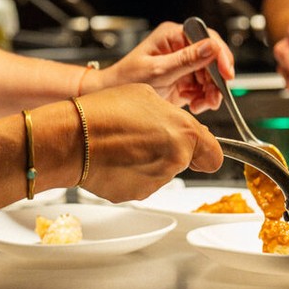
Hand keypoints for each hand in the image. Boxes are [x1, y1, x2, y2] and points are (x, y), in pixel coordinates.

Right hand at [76, 83, 223, 200]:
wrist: (72, 137)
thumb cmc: (104, 112)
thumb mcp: (146, 94)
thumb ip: (171, 114)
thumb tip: (176, 124)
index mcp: (184, 133)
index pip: (215, 155)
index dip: (206, 151)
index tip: (200, 150)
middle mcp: (175, 159)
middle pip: (185, 161)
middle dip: (171, 150)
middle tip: (146, 135)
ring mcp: (156, 180)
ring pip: (163, 171)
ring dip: (151, 160)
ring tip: (125, 143)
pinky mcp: (135, 193)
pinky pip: (142, 182)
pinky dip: (133, 173)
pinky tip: (116, 157)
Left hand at [96, 21, 235, 113]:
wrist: (111, 97)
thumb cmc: (126, 79)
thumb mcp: (158, 70)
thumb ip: (186, 60)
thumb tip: (211, 47)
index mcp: (173, 35)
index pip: (206, 38)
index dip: (220, 55)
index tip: (227, 73)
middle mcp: (181, 47)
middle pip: (212, 59)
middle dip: (216, 80)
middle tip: (214, 97)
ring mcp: (184, 64)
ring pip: (211, 76)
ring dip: (211, 92)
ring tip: (203, 105)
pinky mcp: (184, 81)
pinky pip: (203, 88)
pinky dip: (204, 99)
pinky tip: (196, 106)